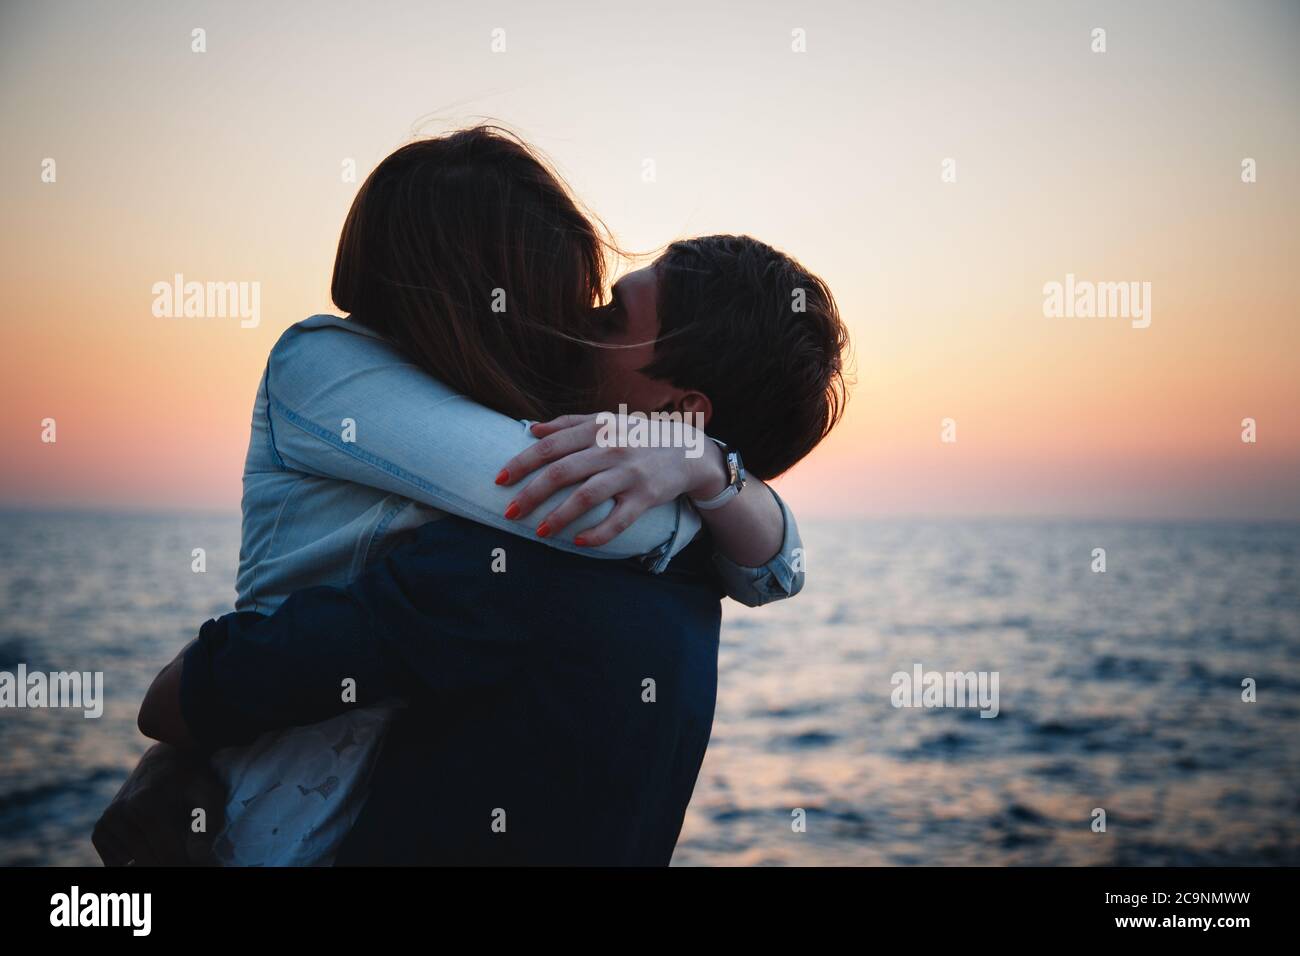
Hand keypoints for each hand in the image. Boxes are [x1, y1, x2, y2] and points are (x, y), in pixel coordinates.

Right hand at [92, 743, 225, 865]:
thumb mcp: (210, 793)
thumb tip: (197, 856)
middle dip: (176, 863)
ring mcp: (105, 822)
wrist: (166, 760)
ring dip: (158, 861)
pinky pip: (118, 865)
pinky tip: (155, 845)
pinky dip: (138, 861)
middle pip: (151, 862)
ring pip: (136, 865)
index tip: (207, 865)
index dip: (191, 864)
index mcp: (145, 803)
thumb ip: (208, 823)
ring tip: (176, 847)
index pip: (169, 854)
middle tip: (193, 860)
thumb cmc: (193, 779)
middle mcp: (119, 812)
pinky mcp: (99, 831)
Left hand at [495, 412, 724, 547]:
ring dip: (558, 517)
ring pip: (586, 497)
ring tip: (539, 532)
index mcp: (596, 429)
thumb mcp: (606, 421)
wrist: (689, 450)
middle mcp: (610, 449)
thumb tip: (532, 431)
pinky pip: (618, 520)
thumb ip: (568, 424)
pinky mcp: (645, 497)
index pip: (550, 446)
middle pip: (561, 472)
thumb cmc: (638, 436)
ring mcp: (629, 474)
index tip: (499, 480)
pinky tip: (578, 542)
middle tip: (510, 513)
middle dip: (531, 494)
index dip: (521, 463)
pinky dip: (597, 534)